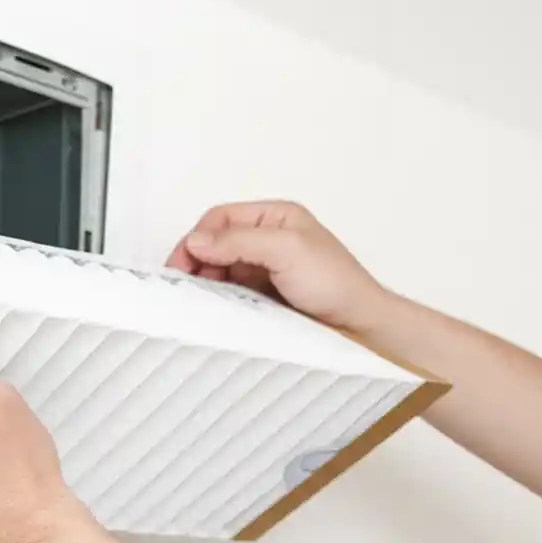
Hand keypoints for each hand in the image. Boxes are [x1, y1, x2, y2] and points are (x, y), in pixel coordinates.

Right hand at [166, 200, 390, 330]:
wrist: (359, 326)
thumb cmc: (334, 283)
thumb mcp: (286, 250)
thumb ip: (239, 241)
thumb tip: (195, 242)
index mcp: (275, 216)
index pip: (221, 218)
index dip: (197, 238)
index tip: (182, 266)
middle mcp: (268, 238)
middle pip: (216, 242)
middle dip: (197, 261)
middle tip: (183, 288)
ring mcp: (266, 267)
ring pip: (221, 268)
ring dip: (206, 282)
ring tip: (198, 301)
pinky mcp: (264, 295)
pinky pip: (232, 291)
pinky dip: (218, 298)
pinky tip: (213, 310)